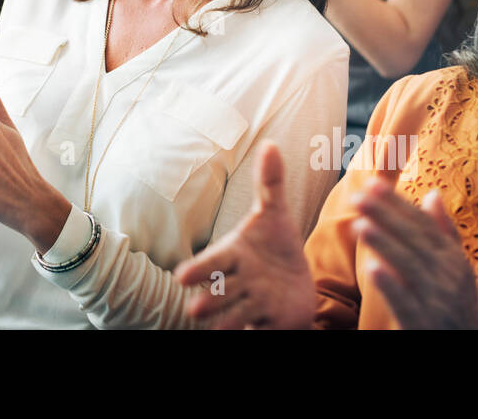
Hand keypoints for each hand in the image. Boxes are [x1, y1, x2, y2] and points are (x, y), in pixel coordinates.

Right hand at [175, 143, 314, 328]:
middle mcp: (238, 283)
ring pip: (235, 316)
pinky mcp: (270, 323)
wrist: (296, 284)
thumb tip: (270, 143)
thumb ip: (270, 183)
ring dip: (224, 323)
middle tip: (194, 310)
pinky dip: (254, 333)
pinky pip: (260, 330)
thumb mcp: (274, 214)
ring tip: (214, 331)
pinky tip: (250, 334)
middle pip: (220, 292)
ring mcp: (253, 305)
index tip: (181, 277)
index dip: (198, 269)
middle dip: (207, 301)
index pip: (212, 262)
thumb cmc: (275, 247)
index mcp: (234, 255)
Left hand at [351, 179, 477, 328]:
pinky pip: (405, 302)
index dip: (398, 203)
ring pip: (409, 267)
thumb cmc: (457, 298)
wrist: (468, 342)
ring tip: (360, 225)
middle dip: (385, 216)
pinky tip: (371, 269)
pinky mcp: (422, 322)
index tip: (373, 183)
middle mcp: (446, 274)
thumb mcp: (458, 264)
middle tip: (358, 196)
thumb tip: (432, 193)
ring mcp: (435, 298)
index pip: (422, 224)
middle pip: (413, 240)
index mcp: (451, 257)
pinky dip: (390, 285)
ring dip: (385, 245)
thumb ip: (444, 230)